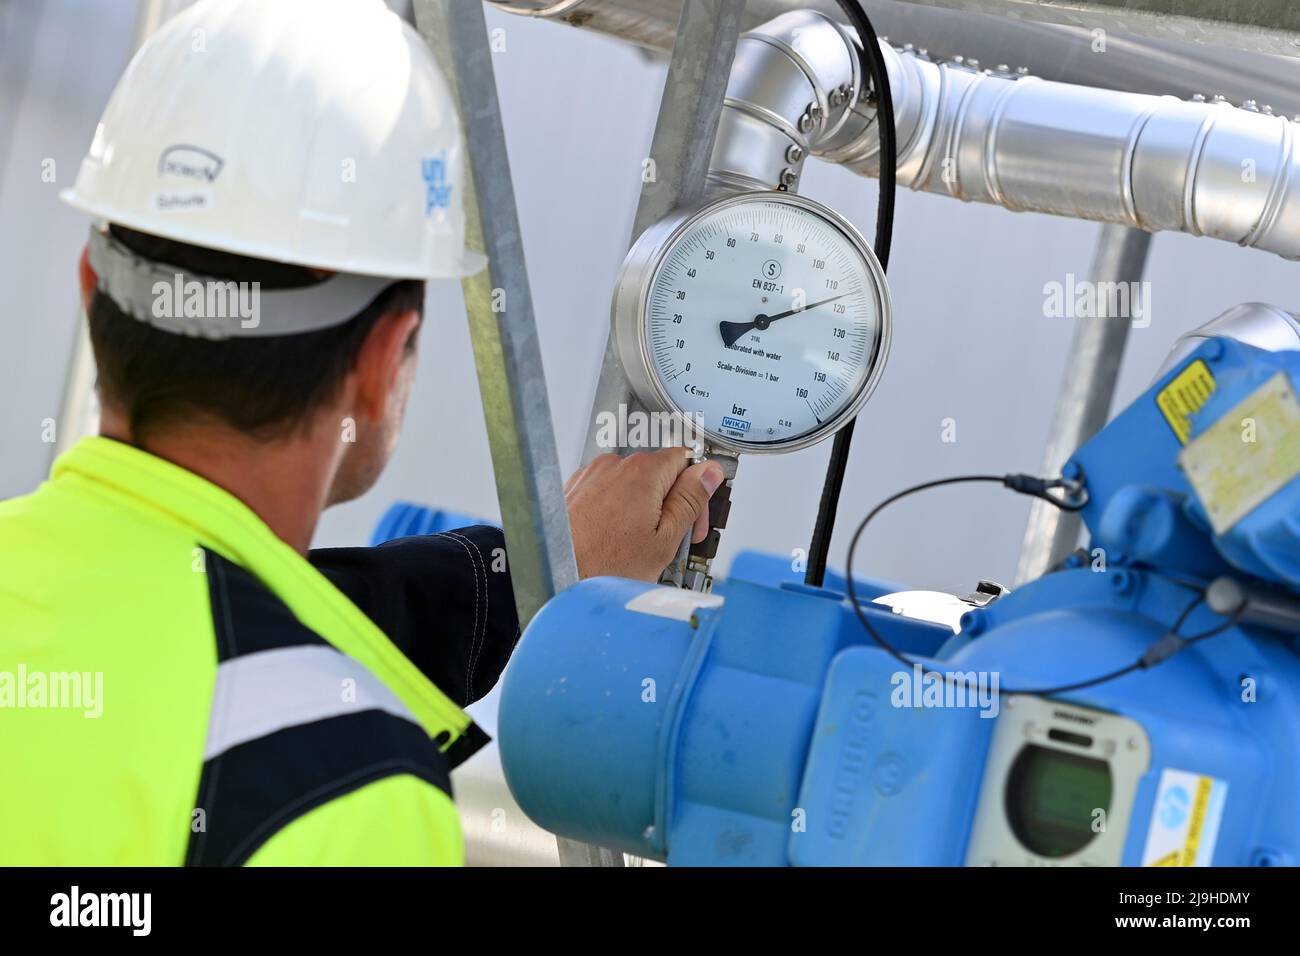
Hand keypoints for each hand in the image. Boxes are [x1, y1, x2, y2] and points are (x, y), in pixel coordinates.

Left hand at [565, 447, 725, 580]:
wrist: (556, 579)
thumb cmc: (602, 568)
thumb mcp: (664, 539)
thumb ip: (691, 500)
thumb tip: (709, 474)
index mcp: (642, 471)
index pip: (687, 459)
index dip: (697, 492)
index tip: (695, 515)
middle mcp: (614, 465)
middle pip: (660, 474)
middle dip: (671, 504)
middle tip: (672, 540)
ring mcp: (591, 476)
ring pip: (633, 485)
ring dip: (644, 510)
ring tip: (640, 546)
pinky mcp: (575, 490)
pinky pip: (608, 493)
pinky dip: (617, 513)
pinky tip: (617, 541)